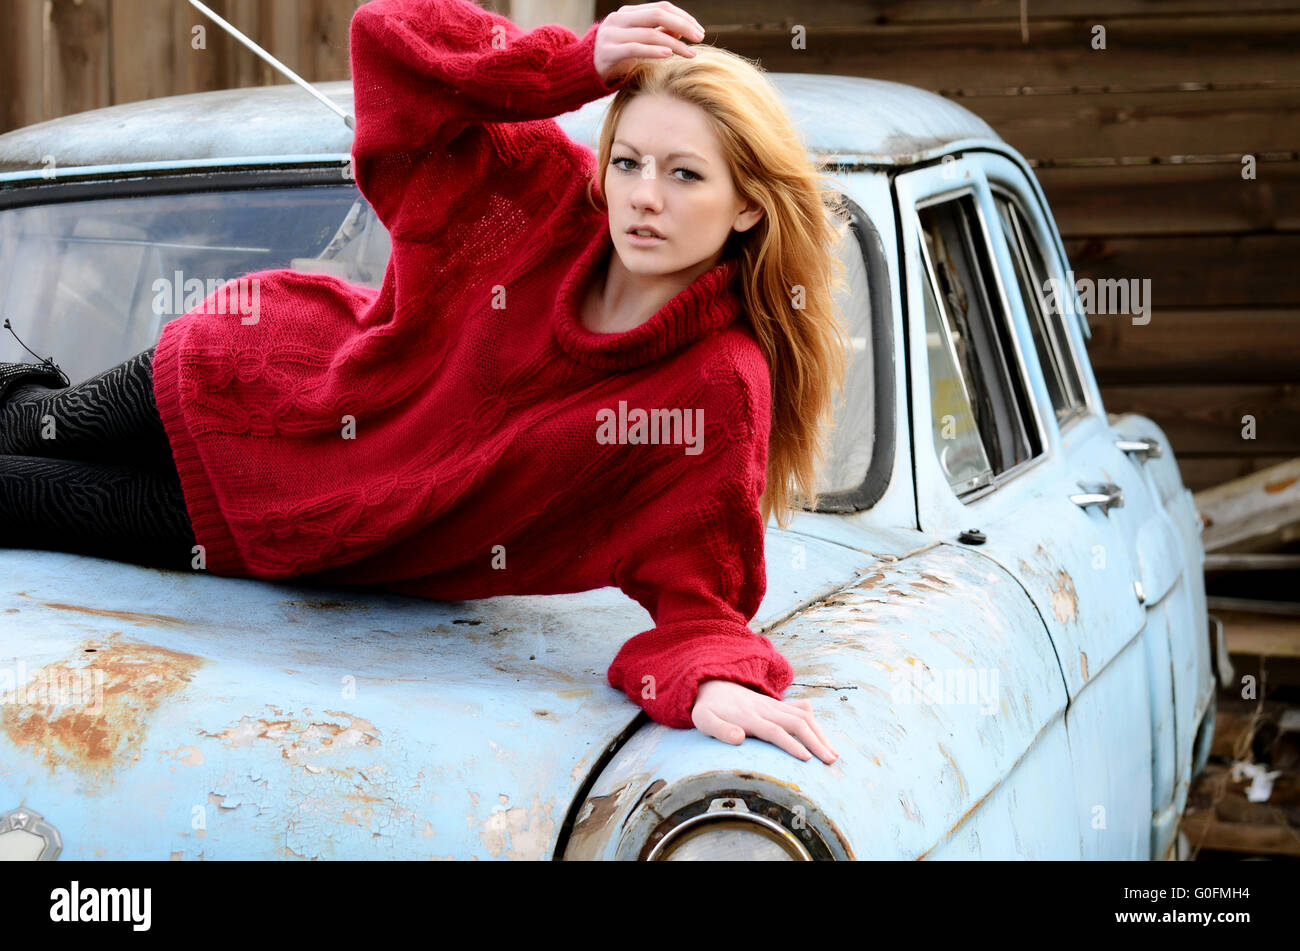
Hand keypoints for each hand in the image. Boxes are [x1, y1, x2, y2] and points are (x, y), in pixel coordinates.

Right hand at [593, 2, 706, 84]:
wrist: (582, 71)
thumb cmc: (615, 58)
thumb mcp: (637, 43)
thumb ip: (656, 34)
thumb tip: (682, 29)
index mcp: (628, 13)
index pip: (662, 8)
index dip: (683, 17)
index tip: (699, 31)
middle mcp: (620, 19)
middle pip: (658, 15)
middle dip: (683, 24)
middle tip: (699, 38)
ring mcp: (613, 35)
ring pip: (650, 33)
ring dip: (674, 44)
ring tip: (691, 54)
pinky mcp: (609, 53)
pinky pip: (635, 48)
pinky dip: (654, 50)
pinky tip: (669, 55)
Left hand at [691, 679, 839, 763]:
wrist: (711, 684)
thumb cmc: (707, 709)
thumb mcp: (703, 720)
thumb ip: (719, 729)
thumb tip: (739, 737)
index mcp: (748, 716)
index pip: (774, 730)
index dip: (791, 744)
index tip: (807, 759)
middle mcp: (765, 709)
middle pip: (796, 722)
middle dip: (816, 741)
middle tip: (831, 761)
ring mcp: (773, 705)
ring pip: (803, 716)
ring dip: (820, 734)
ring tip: (833, 754)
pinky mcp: (777, 705)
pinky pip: (801, 711)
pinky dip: (815, 723)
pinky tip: (822, 737)